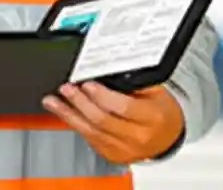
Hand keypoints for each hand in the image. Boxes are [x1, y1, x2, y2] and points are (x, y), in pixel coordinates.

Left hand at [42, 82, 183, 164]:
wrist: (168, 136)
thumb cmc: (162, 111)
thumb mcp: (157, 90)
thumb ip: (134, 80)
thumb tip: (107, 66)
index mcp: (152, 117)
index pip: (124, 108)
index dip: (102, 95)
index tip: (88, 83)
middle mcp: (138, 137)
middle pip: (103, 120)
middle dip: (81, 102)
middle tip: (68, 88)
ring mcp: (124, 150)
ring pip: (91, 132)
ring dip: (69, 114)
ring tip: (54, 101)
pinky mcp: (112, 155)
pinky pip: (89, 139)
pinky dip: (74, 124)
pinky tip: (63, 113)